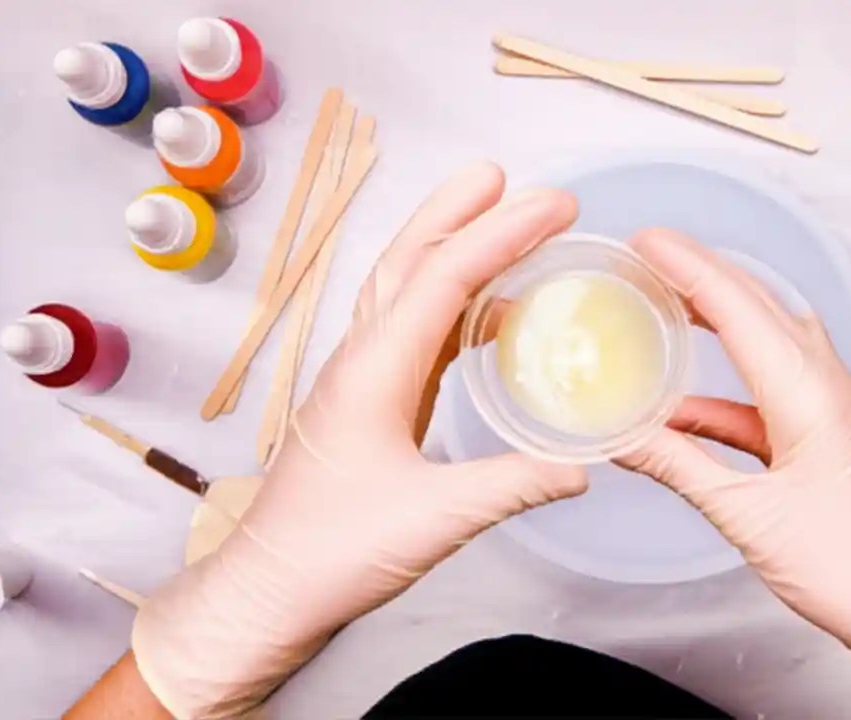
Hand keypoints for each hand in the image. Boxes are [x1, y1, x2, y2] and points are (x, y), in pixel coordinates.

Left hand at [131, 163, 588, 717]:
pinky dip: (455, 302)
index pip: (443, 279)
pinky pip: (415, 328)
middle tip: (508, 175)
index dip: (501, 235)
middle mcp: (362, 358)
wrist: (268, 589)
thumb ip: (511, 487)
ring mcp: (362, 376)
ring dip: (450, 245)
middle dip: (459, 210)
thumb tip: (581, 468)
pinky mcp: (370, 399)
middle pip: (410, 259)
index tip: (554, 206)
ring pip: (405, 287)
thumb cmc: (332, 554)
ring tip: (501, 220)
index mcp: (374, 371)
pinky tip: (491, 316)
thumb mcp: (433, 522)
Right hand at [619, 229, 850, 719]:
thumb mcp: (747, 517)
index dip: (689, 268)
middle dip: (703, 277)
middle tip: (649, 257)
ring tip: (665, 307)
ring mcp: (834, 410)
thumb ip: (678, 467)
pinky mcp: (830, 437)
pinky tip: (684, 407)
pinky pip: (772, 395)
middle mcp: (828, 386)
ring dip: (719, 323)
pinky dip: (727, 393)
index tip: (647, 240)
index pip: (739, 308)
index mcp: (810, 393)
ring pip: (769, 346)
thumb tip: (621, 437)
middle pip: (759, 310)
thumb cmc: (848, 568)